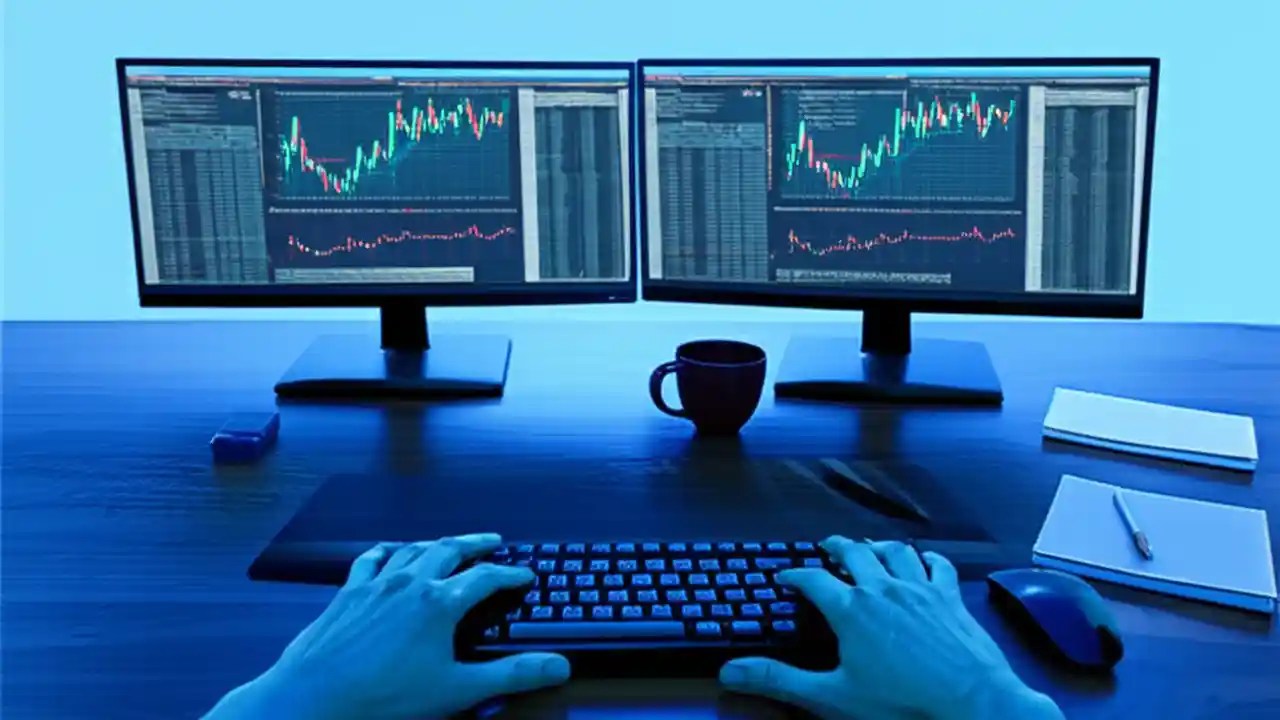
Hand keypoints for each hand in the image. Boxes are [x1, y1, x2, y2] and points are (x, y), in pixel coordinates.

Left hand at [206, 535, 568, 719]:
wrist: (314, 698)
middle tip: (493, 542)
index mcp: (439, 603)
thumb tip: (557, 667)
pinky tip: (389, 552)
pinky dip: (387, 551)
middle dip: (475, 543)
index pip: (486, 578)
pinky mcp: (347, 593)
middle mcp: (409, 583)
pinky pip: (370, 559)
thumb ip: (510, 676)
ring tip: (448, 543)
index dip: (510, 575)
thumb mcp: (457, 690)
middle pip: (450, 549)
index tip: (524, 575)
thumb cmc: (383, 696)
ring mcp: (375, 584)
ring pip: (412, 549)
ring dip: (436, 543)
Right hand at [719, 537, 1062, 719]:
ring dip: (877, 545)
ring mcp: (919, 588)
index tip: (786, 577)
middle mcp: (883, 588)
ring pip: (894, 551)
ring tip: (868, 546)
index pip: (813, 579)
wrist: (971, 701)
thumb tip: (730, 672)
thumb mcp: (833, 696)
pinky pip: (937, 564)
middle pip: (854, 553)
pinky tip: (923, 558)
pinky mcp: (950, 596)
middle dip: (836, 547)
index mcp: (851, 609)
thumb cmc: (902, 702)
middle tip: (826, 547)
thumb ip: (781, 680)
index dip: (795, 575)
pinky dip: (927, 557)